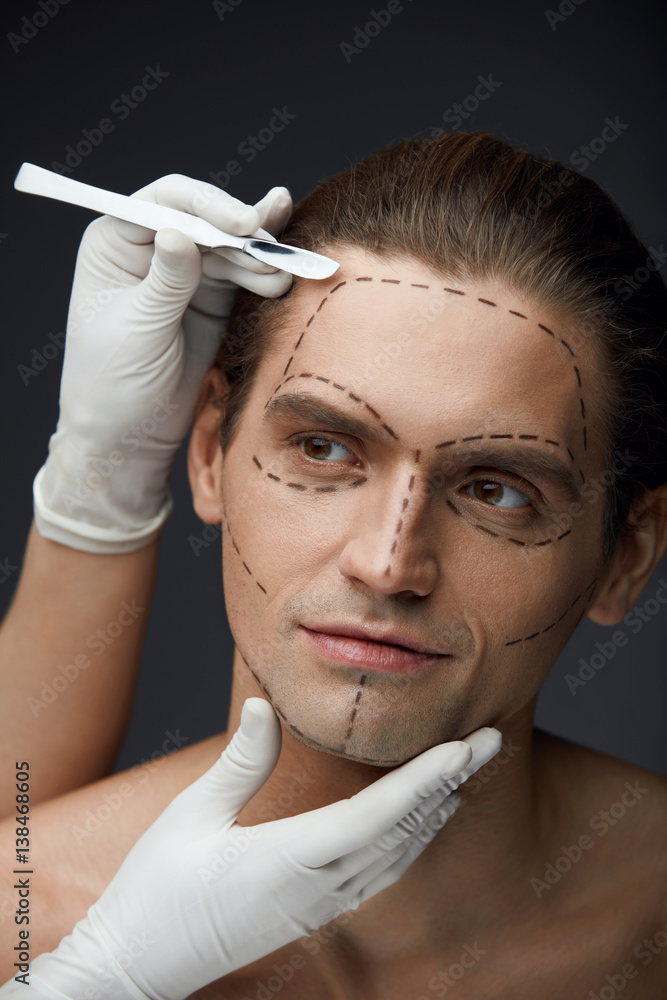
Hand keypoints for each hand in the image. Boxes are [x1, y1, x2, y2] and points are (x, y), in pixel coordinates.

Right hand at [13, 700, 501, 999]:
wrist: (138, 968)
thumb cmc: (155, 890)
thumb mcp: (189, 817)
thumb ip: (239, 763)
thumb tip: (263, 704)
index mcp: (288, 862)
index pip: (377, 816)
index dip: (424, 780)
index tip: (464, 749)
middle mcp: (317, 888)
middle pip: (403, 831)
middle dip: (449, 784)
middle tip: (489, 742)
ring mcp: (318, 906)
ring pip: (398, 855)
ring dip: (436, 810)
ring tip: (465, 771)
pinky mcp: (312, 912)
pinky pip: (380, 873)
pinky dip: (411, 839)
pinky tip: (420, 821)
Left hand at [33, 174, 292, 552]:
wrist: (130, 436)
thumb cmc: (112, 384)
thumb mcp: (137, 330)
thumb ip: (164, 281)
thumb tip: (180, 232)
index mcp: (116, 243)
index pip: (165, 202)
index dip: (206, 205)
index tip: (241, 226)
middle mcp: (151, 248)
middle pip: (205, 219)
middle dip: (241, 233)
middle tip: (272, 250)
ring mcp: (185, 273)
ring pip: (230, 246)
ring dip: (259, 255)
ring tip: (285, 271)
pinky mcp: (212, 300)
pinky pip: (243, 275)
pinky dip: (264, 274)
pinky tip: (285, 271)